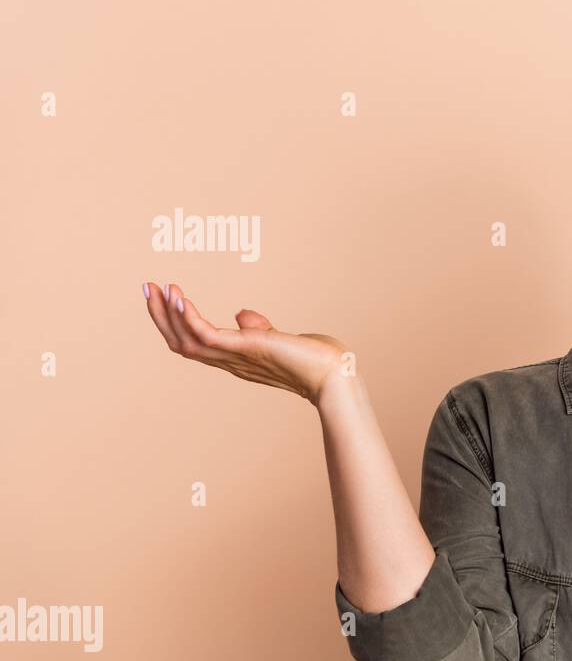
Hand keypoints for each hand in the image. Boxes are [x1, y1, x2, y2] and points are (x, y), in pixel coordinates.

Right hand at [143, 281, 352, 405]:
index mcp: (235, 359)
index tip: (164, 297)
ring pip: (186, 340)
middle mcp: (230, 361)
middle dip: (161, 316)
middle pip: (181, 342)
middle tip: (147, 288)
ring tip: (156, 287)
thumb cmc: (314, 358)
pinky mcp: (244, 349)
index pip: (194, 343)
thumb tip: (242, 315)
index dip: (175, 323)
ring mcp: (235, 357)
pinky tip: (179, 297)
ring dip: (167, 313)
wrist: (334, 373)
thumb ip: (258, 328)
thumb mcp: (279, 338)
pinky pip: (205, 334)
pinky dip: (188, 316)